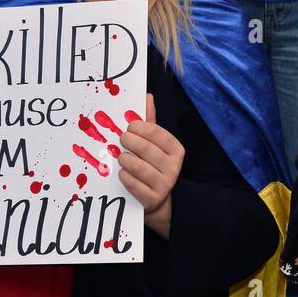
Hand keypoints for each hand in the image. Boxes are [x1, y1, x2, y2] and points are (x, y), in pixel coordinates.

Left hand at [117, 94, 184, 238]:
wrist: (158, 200)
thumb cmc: (153, 165)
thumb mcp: (155, 144)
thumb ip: (150, 122)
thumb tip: (147, 96)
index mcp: (176, 149)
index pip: (155, 132)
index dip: (138, 127)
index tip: (129, 127)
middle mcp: (174, 166)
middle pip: (145, 148)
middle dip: (128, 141)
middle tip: (121, 140)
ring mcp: (165, 184)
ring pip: (138, 166)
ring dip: (124, 159)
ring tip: (122, 157)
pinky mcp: (152, 199)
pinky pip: (132, 183)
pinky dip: (124, 176)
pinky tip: (122, 173)